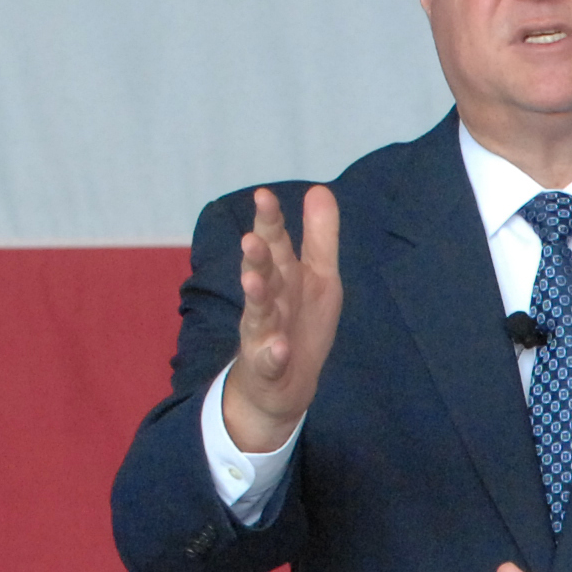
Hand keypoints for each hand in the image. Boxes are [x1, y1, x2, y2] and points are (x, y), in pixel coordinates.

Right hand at [221, 185, 342, 452]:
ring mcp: (264, 333)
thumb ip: (319, 236)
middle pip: (262, 274)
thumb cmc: (299, 320)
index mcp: (282, 276)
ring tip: (253, 279)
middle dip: (257, 256)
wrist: (283, 383)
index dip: (270, 221)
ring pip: (258, 313)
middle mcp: (268, 300)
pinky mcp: (269, 366)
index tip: (264, 195)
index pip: (274, 243)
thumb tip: (319, 189)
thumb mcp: (318, 276)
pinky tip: (279, 347)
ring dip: (256, 296)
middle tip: (251, 238)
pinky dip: (273, 354)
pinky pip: (270, 359)